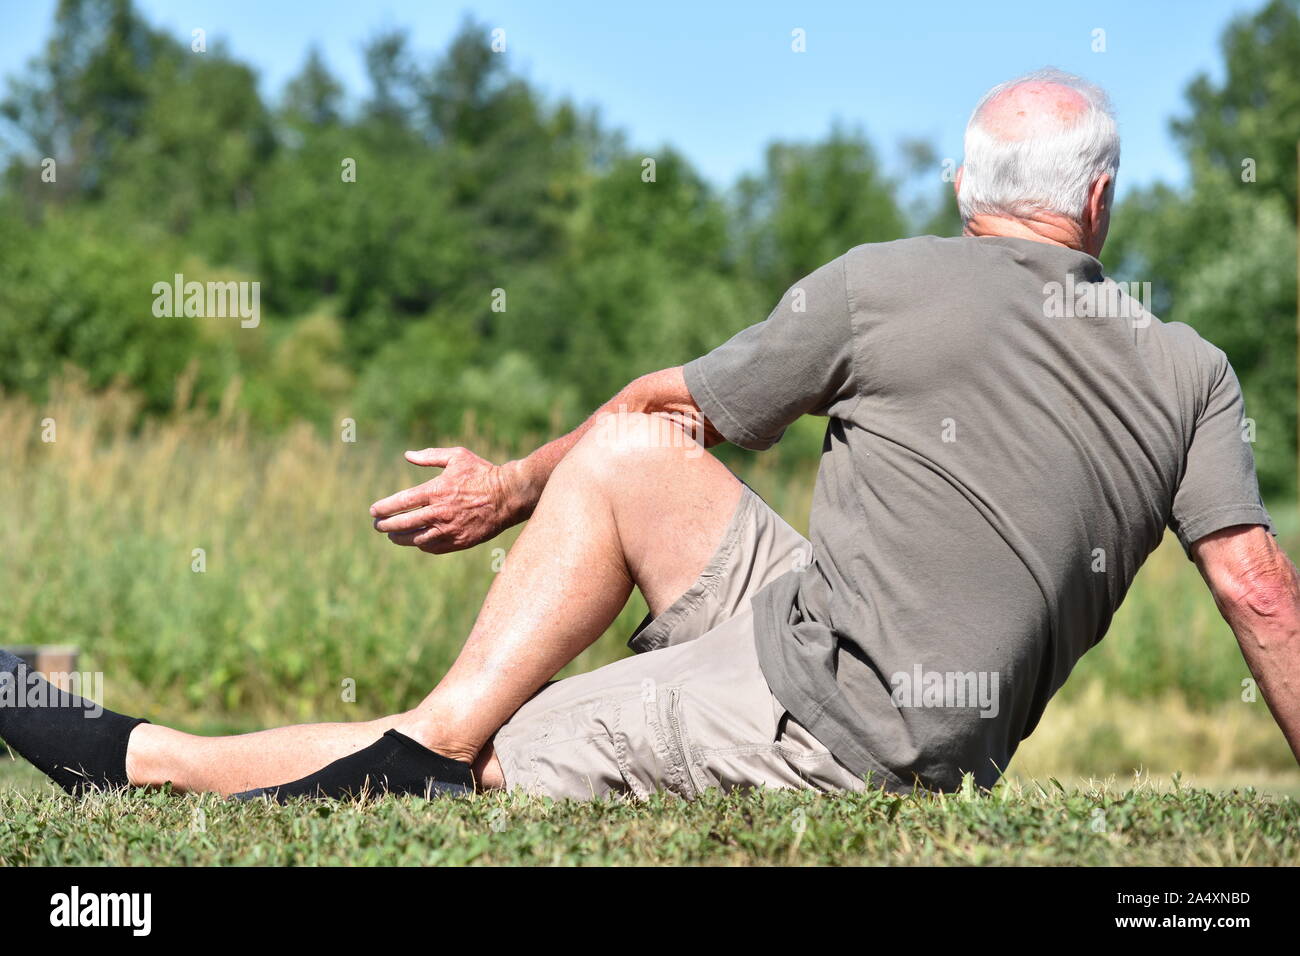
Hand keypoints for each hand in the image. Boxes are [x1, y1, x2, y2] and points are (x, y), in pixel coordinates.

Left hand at [370, 447, 522, 553]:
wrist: (508, 495)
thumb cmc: (482, 473)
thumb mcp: (457, 456)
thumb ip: (430, 456)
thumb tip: (407, 455)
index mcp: (436, 490)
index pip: (401, 502)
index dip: (384, 508)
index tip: (374, 511)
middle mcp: (440, 512)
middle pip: (403, 524)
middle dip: (386, 525)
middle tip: (377, 525)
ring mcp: (450, 529)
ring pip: (415, 540)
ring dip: (400, 538)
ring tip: (393, 535)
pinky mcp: (459, 541)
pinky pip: (433, 547)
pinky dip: (421, 545)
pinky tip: (417, 540)